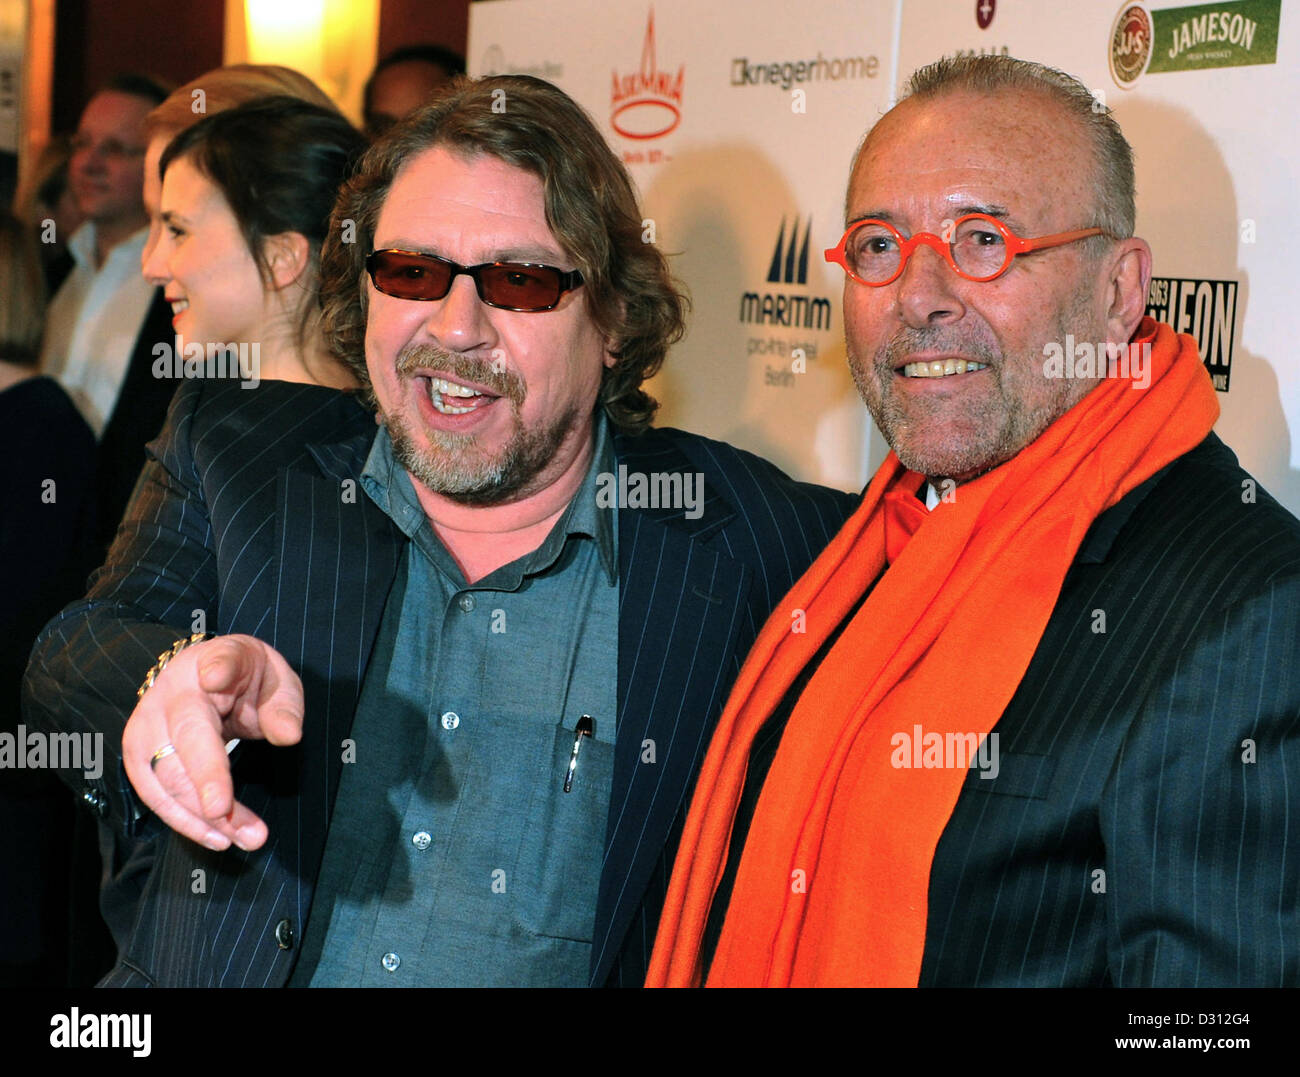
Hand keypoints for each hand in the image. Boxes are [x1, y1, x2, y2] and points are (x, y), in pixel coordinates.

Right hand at [122, 634, 302, 850]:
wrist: (200, 677)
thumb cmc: (245, 679)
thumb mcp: (275, 679)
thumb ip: (284, 705)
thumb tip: (289, 735)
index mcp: (212, 661)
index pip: (218, 664)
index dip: (218, 670)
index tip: (216, 677)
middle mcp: (171, 693)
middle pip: (187, 738)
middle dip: (211, 781)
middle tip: (238, 821)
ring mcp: (145, 726)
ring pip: (168, 776)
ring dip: (203, 815)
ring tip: (244, 839)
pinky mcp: (139, 757)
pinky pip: (156, 794)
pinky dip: (185, 821)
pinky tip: (217, 838)